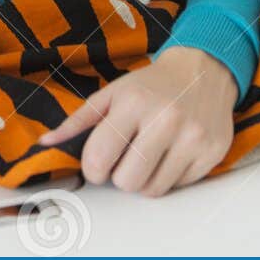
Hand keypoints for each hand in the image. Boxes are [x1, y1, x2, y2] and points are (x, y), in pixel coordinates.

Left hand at [37, 46, 238, 196]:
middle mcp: (166, 119)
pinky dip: (170, 176)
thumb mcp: (112, 93)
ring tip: (149, 155)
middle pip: (126, 182)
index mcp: (134, 102)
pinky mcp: (212, 152)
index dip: (93, 169)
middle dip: (120, 175)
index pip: (100, 159)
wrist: (205, 69)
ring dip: (144, 179)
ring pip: (153, 190)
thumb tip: (46, 142)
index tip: (99, 163)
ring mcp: (193, 137)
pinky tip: (171, 153)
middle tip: (126, 158)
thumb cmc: (153, 84)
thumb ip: (78, 120)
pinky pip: (179, 186)